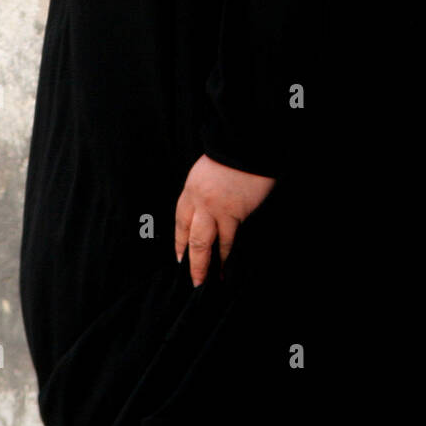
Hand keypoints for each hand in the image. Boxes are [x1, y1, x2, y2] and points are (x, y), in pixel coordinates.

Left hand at [174, 153, 275, 287]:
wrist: (246, 144)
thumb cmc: (229, 154)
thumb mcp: (207, 172)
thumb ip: (204, 193)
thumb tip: (208, 213)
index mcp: (191, 190)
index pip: (181, 222)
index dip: (179, 242)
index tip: (179, 258)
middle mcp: (200, 203)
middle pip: (193, 239)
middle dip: (193, 262)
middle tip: (195, 281)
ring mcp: (218, 210)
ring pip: (211, 244)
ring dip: (212, 264)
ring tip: (213, 280)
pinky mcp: (237, 213)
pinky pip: (231, 239)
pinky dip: (229, 254)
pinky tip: (230, 265)